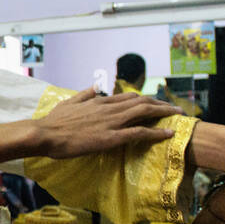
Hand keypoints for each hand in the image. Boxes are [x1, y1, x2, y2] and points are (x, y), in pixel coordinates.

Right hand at [34, 88, 181, 158]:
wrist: (45, 134)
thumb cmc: (53, 122)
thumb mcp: (69, 102)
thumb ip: (84, 94)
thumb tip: (95, 86)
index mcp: (99, 102)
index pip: (128, 97)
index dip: (144, 99)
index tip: (155, 103)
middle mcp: (109, 108)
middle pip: (141, 102)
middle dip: (161, 104)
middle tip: (175, 109)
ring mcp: (112, 122)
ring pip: (144, 112)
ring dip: (164, 113)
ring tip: (178, 116)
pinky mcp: (112, 137)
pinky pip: (139, 132)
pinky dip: (156, 132)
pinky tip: (168, 134)